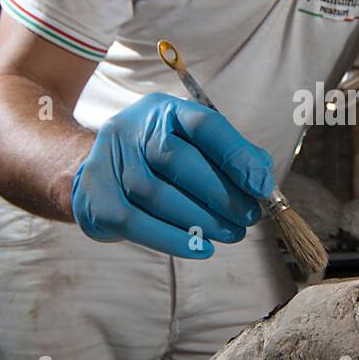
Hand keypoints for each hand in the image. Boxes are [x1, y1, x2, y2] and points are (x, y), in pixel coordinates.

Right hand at [71, 91, 273, 257]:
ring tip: (230, 234)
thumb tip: (262, 179)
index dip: (236, 156)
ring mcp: (110, 161)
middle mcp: (133, 129)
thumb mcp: (193, 145)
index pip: (204, 125)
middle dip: (221, 195)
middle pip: (178, 161)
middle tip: (248, 217)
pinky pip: (137, 223)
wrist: (97, 173)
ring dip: (201, 221)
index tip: (261, 186)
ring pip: (158, 195)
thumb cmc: (159, 162)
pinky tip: (200, 248)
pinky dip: (173, 240)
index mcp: (165, 110)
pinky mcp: (96, 198)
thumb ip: (229, 156)